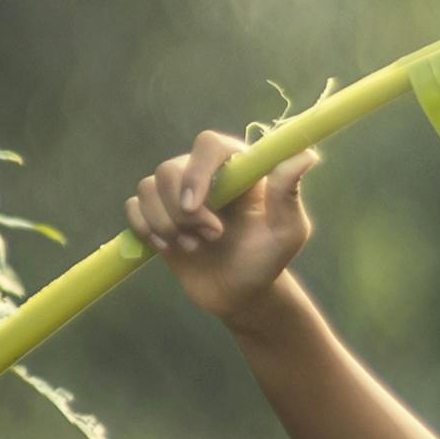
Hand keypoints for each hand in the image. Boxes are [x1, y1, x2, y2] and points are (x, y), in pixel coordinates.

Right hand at [129, 130, 314, 321]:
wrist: (239, 294)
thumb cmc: (268, 260)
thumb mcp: (287, 232)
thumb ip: (288, 194)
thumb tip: (306, 154)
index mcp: (237, 167)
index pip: (208, 144)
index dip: (196, 171)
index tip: (195, 205)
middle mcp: (205, 173)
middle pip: (170, 169)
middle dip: (183, 212)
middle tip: (211, 237)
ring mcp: (177, 193)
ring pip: (148, 188)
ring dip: (166, 224)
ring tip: (194, 247)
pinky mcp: (156, 214)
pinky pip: (133, 207)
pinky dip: (145, 228)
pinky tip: (168, 248)